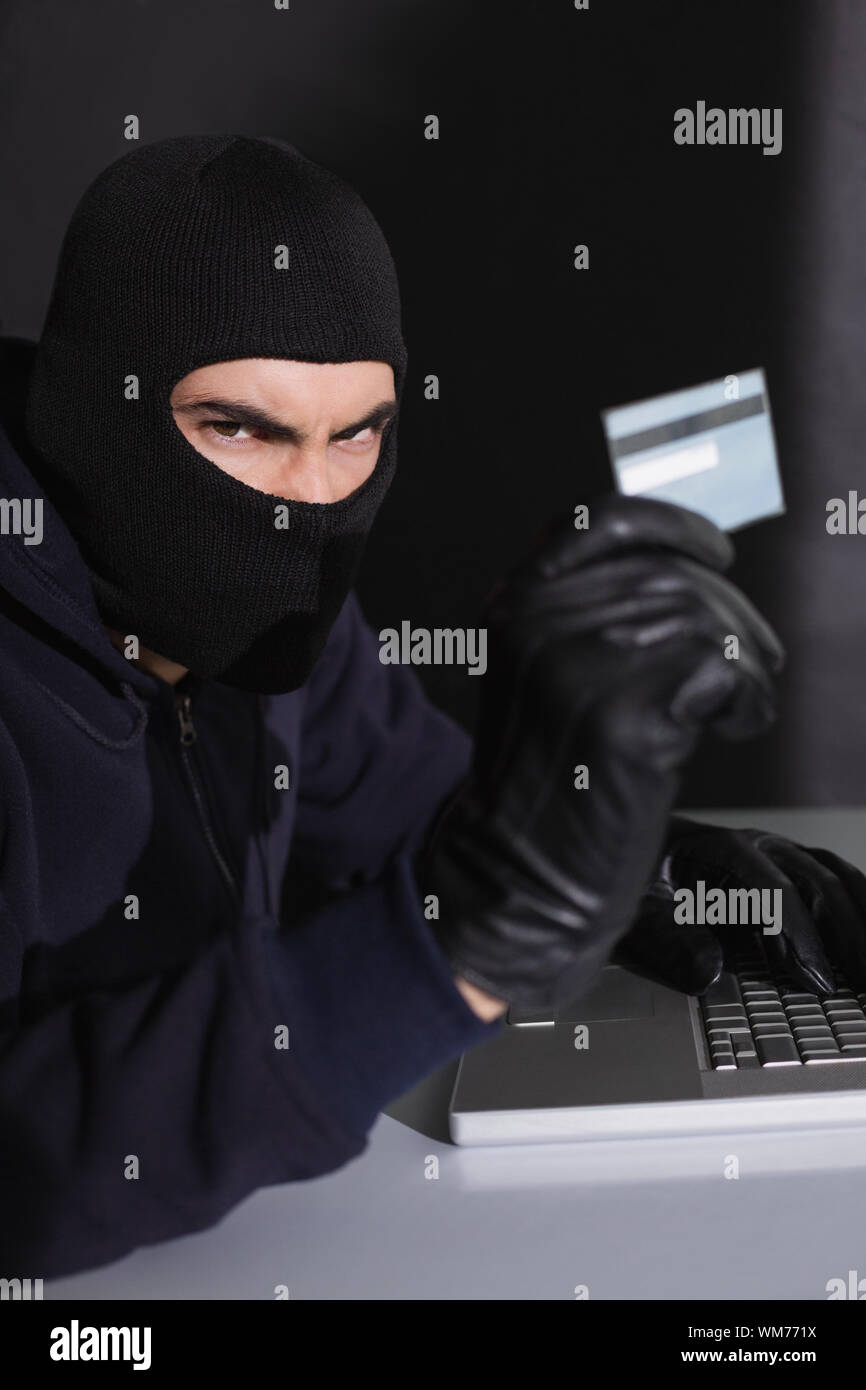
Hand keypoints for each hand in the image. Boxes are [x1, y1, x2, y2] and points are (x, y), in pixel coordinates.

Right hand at [422, 495, 784, 1006]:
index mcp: (515, 604)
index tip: (715, 552)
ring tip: (734, 709)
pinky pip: (724, 668)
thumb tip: (695, 573)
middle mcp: (539, 622)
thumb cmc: (546, 783)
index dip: (671, 527)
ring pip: (706, 620)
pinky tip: (731, 727)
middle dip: (732, 617)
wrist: (515, 874)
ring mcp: (578, 664)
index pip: (602, 520)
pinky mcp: (624, 713)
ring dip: (746, 664)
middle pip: (672, 576)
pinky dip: (747, 697)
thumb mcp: (548, 674)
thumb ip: (595, 615)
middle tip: (753, 666)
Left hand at [614, 816, 865, 994]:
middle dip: (848, 934)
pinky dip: (855, 906)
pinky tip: (862, 937)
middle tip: (864, 983)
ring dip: (860, 918)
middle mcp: (759, 845)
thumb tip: (709, 972)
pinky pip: (831, 882)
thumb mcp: (640, 909)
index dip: (799, 937)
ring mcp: (777, 853)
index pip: (774, 891)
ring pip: (834, 878)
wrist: (633, 846)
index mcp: (722, 849)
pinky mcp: (787, 867)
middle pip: (817, 883)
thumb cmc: (639, 876)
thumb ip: (669, 939)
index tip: (818, 981)